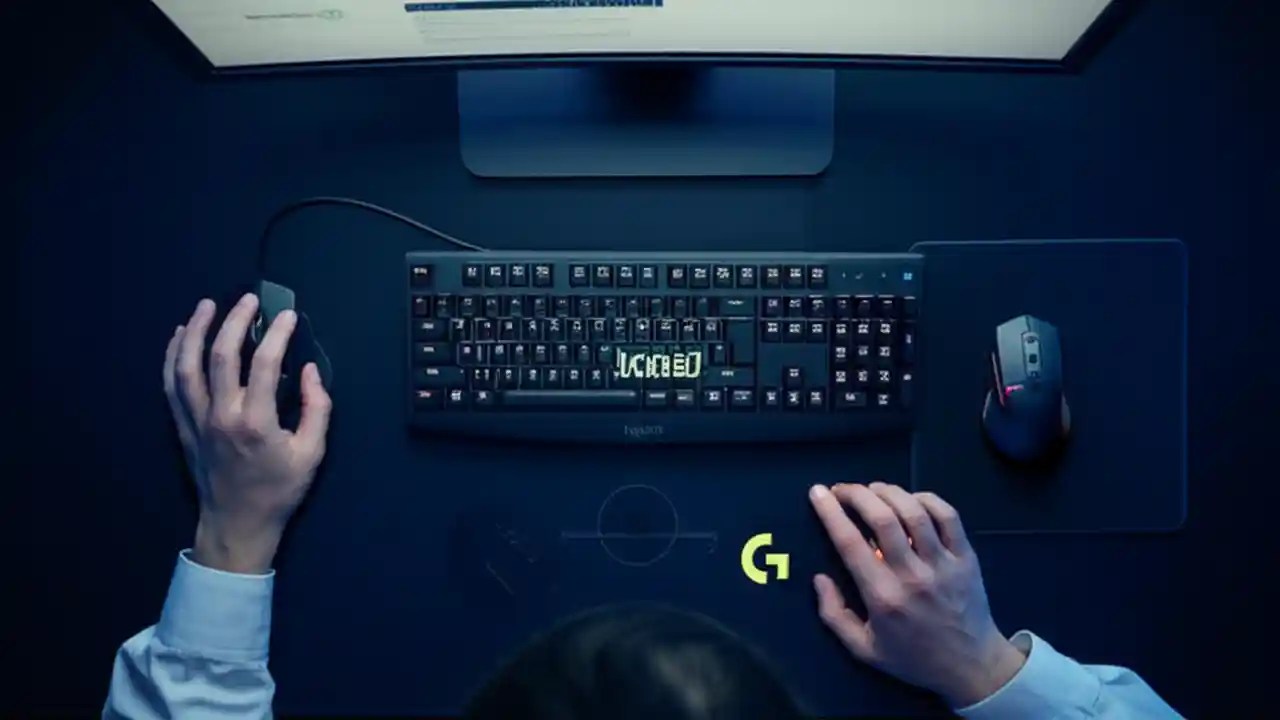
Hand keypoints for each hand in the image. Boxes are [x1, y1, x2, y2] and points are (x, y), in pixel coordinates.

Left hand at [163, 295, 332, 573]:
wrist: (237, 524)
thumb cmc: (279, 490)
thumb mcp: (312, 453)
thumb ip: (316, 409)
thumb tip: (308, 372)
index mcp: (255, 422)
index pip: (264, 364)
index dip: (277, 334)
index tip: (287, 316)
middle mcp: (221, 415)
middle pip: (221, 356)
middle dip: (235, 321)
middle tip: (249, 300)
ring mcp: (196, 420)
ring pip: (187, 365)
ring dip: (195, 331)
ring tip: (207, 306)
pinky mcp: (183, 426)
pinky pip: (171, 384)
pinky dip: (172, 356)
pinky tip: (179, 336)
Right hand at [808, 482, 1025, 707]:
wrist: (971, 666)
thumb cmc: (913, 657)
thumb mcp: (864, 649)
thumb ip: (834, 615)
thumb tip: (819, 578)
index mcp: (882, 596)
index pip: (851, 543)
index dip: (830, 512)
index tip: (818, 493)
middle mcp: (912, 575)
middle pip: (882, 518)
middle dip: (857, 494)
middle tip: (843, 489)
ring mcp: (943, 564)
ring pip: (914, 512)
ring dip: (889, 492)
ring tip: (873, 489)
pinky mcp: (966, 558)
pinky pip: (948, 516)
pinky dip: (927, 499)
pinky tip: (911, 499)